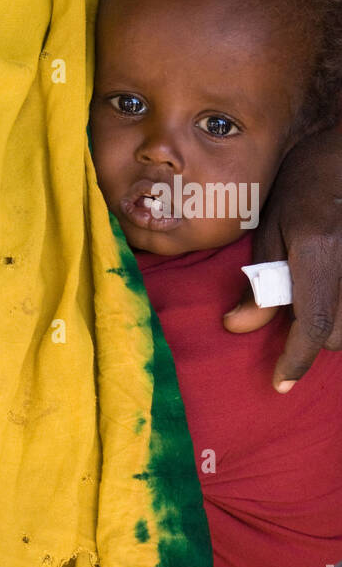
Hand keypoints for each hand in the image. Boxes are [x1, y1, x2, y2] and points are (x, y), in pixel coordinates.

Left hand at [223, 128, 341, 389]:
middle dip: (309, 335)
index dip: (295, 361)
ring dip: (330, 324)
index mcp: (317, 249)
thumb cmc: (302, 182)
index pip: (312, 325)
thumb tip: (236, 327)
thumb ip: (259, 281)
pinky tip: (329, 294)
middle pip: (335, 334)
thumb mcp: (270, 226)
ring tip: (314, 293)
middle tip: (290, 306)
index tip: (280, 384)